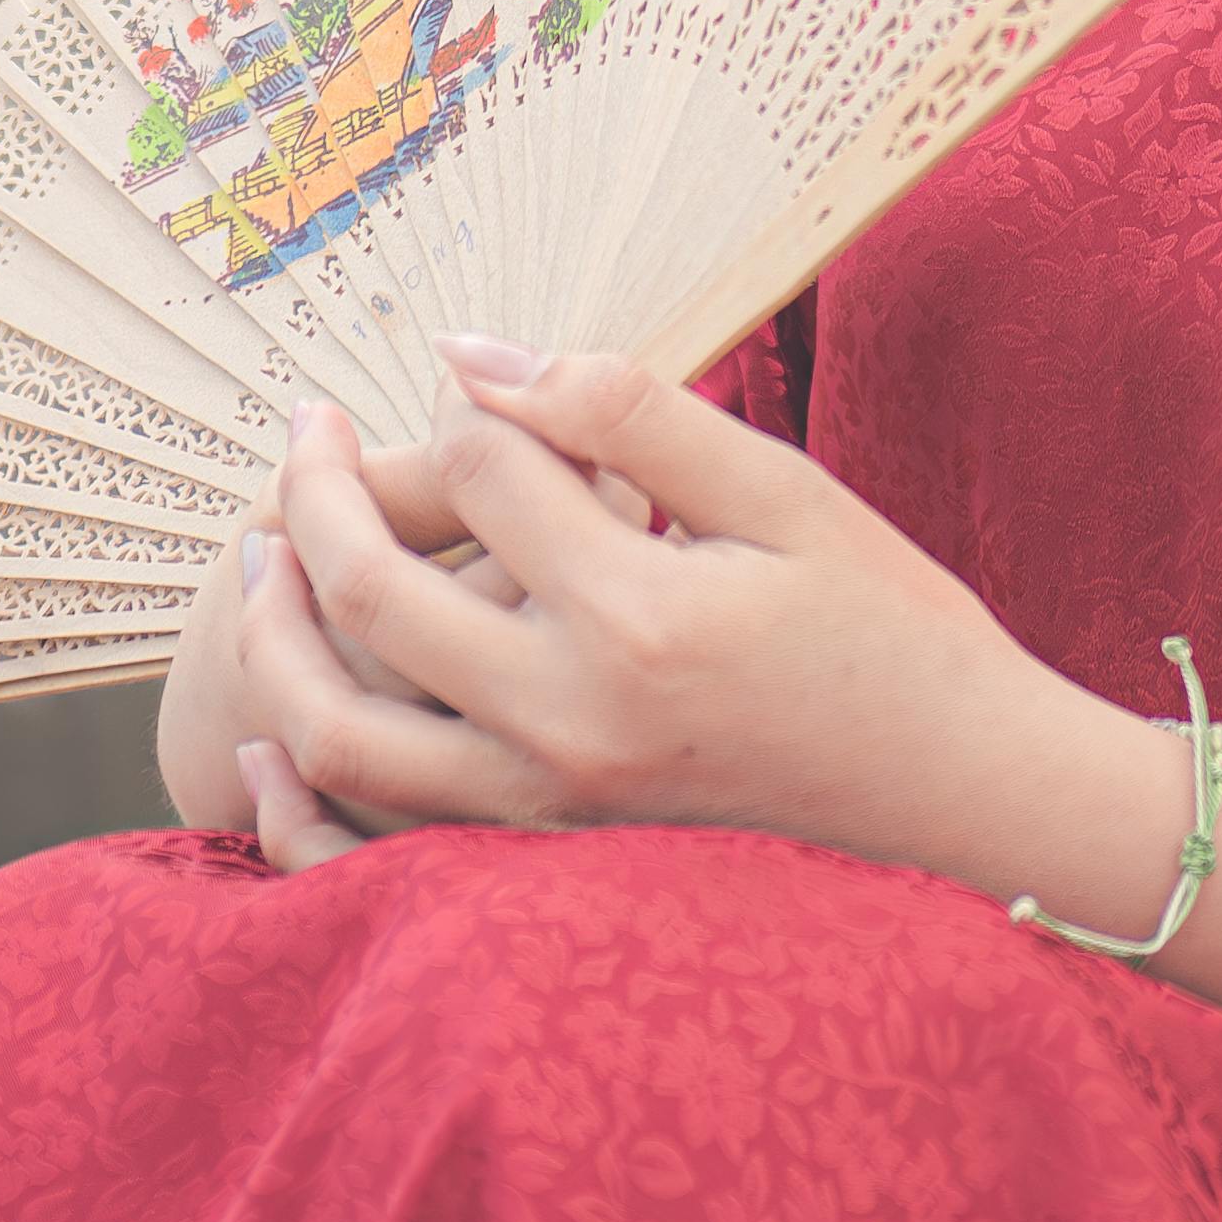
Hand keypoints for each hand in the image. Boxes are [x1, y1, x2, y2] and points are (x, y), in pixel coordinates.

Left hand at [232, 340, 1089, 890]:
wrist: (959, 794)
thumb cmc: (887, 629)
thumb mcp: (785, 494)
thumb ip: (631, 414)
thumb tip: (474, 357)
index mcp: (639, 615)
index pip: (485, 472)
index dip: (470, 404)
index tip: (474, 375)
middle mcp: (572, 722)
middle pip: (375, 592)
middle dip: (316, 493)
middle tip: (303, 432)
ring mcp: (549, 811)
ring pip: (343, 730)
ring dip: (275, 636)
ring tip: (262, 553)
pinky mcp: (546, 864)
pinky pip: (375, 856)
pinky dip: (300, 810)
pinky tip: (267, 749)